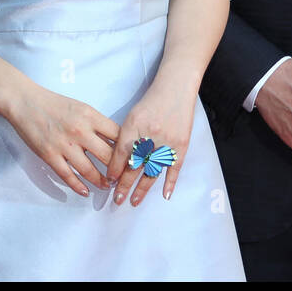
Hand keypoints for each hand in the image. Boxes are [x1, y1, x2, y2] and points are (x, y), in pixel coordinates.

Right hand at [5, 83, 118, 196]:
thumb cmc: (54, 103)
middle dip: (118, 171)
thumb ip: (97, 124)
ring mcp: (64, 145)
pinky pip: (67, 176)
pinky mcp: (50, 155)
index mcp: (90, 116)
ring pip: (89, 170)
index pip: (118, 137)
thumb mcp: (82, 107)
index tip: (133, 159)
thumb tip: (115, 141)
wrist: (25, 102)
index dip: (128, 150)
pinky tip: (85, 191)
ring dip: (101, 182)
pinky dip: (78, 186)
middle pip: (107, 156)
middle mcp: (80, 131)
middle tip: (123, 178)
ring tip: (107, 186)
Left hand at [105, 80, 195, 206]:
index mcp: (134, 125)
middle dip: (124, 184)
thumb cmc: (151, 102)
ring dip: (142, 188)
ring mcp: (167, 140)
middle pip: (134, 165)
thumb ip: (125, 136)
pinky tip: (165, 195)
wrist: (175, 89)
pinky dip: (170, 181)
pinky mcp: (181, 144)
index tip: (109, 182)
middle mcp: (149, 134)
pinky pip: (174, 166)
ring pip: (152, 170)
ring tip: (134, 201)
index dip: (114, 169)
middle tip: (117, 199)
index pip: (121, 153)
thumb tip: (116, 161)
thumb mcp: (132, 116)